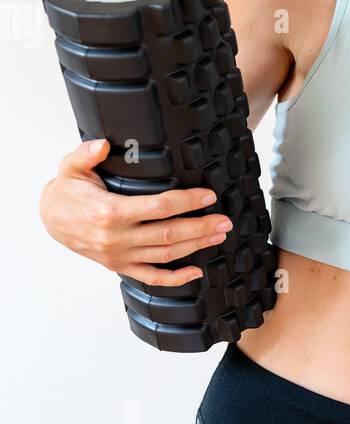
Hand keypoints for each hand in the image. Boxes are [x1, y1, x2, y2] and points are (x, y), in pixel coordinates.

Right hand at [38, 138, 232, 284]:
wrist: (50, 219)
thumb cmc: (66, 192)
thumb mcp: (71, 167)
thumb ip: (86, 154)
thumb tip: (101, 144)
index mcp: (110, 212)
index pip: (159, 207)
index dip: (187, 201)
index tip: (208, 196)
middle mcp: (116, 238)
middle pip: (169, 234)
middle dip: (201, 227)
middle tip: (224, 221)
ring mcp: (119, 256)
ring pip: (165, 255)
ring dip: (195, 246)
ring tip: (218, 236)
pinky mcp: (119, 266)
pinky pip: (151, 277)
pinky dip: (175, 279)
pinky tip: (196, 273)